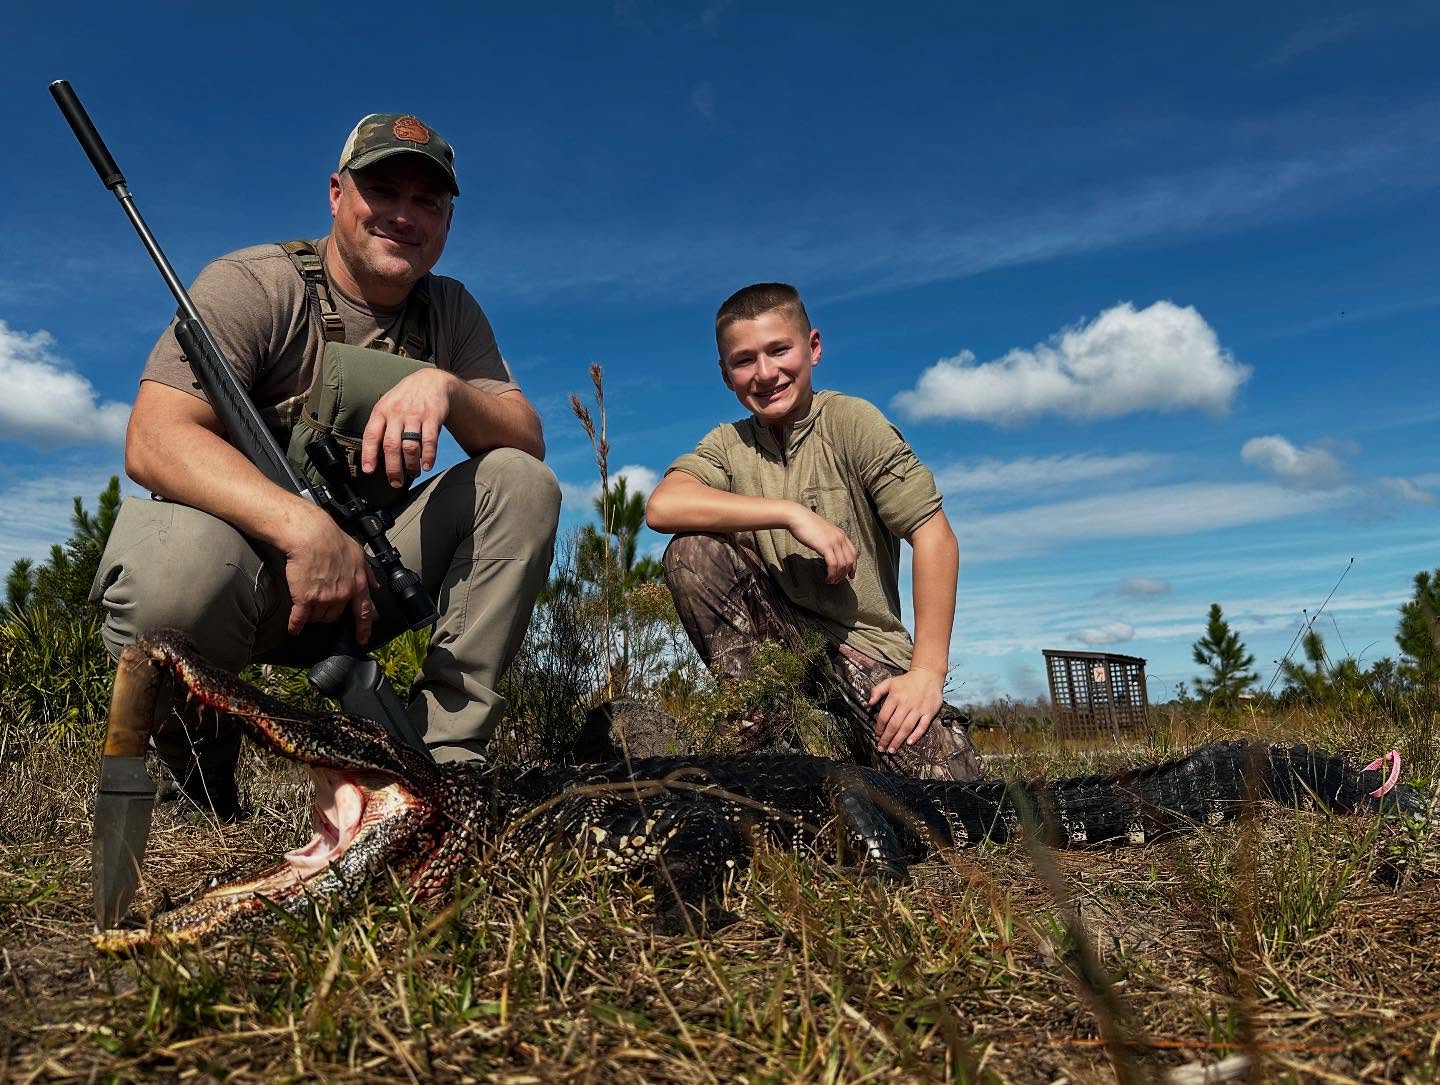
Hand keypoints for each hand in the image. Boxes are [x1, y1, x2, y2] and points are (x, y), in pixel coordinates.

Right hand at [277, 505, 376, 641]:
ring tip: (306, 602)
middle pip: (336, 616)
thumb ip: (368, 573)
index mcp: (358, 585)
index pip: (364, 612)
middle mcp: (343, 595)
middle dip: (329, 612)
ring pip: (319, 616)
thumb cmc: (333, 540)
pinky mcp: (305, 598)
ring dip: (313, 614)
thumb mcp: (359, 554)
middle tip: (320, 603)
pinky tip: (293, 629)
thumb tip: (375, 585)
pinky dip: (295, 625)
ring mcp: (324, 598)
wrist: (311, 536)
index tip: (362, 638)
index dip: (364, 628)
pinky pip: (300, 618)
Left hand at [361, 369, 455, 488]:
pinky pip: (430, 441)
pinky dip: (428, 456)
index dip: (369, 455)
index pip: (371, 435)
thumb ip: (380, 426)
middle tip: (395, 482)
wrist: (431, 381)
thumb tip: (373, 455)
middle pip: (391, 445)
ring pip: (410, 446)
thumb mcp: (387, 405)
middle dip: (393, 468)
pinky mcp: (433, 417)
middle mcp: (396, 413)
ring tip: (412, 474)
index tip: (369, 471)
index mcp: (381, 411)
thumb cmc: (405, 398)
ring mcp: (415, 415)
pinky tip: (426, 465)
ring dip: (411, 464)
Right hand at [788, 507, 857, 584]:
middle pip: (849, 560)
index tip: (851, 575)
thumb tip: (829, 553)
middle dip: (845, 574)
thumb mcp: (823, 532)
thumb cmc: (806, 525)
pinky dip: (831, 574)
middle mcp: (840, 538)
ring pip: (842, 564)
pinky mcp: (826, 546)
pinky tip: (827, 577)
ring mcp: (834, 541)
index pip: (853, 553)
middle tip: (837, 581)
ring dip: (837, 576)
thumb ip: (829, 540)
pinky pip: (833, 564)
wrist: (798, 517)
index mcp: (841, 534)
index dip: (853, 566)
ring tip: (831, 581)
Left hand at [868, 667, 944, 752]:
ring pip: (906, 727)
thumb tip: (868, 704)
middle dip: (886, 738)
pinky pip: (922, 726)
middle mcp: (906, 704)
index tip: (877, 737)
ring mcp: (918, 708)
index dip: (879, 728)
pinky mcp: (929, 712)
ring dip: (898, 740)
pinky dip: (916, 735)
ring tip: (892, 750)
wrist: (928, 675)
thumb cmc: (907, 681)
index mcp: (895, 697)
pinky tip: (909, 742)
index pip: (884, 716)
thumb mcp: (889, 682)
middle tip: (882, 749)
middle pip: (894, 725)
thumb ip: (877, 691)